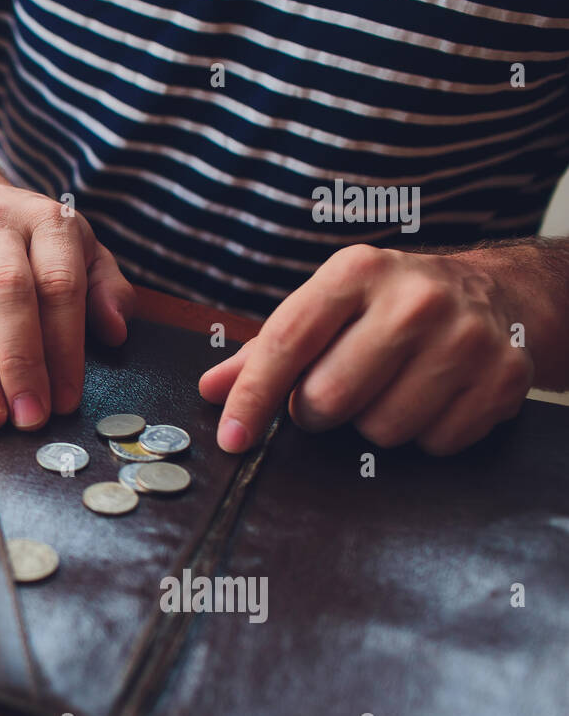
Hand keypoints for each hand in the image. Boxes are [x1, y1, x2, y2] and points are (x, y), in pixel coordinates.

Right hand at [0, 180, 137, 428]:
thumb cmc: (25, 237)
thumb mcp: (78, 247)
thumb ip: (105, 288)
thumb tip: (115, 331)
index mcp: (46, 222)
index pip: (59, 286)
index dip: (64, 347)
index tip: (66, 398)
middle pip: (8, 294)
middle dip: (19, 361)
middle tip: (29, 415)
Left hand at [200, 244, 533, 455]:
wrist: (494, 293)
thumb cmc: (386, 306)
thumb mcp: (326, 308)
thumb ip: (266, 350)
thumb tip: (211, 389)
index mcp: (356, 272)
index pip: (287, 343)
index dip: (253, 397)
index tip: (232, 438)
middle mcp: (414, 298)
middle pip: (329, 399)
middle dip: (315, 411)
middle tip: (330, 394)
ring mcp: (466, 337)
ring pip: (381, 430)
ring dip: (371, 425)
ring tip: (387, 388)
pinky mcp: (504, 377)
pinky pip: (435, 443)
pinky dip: (423, 434)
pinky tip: (431, 398)